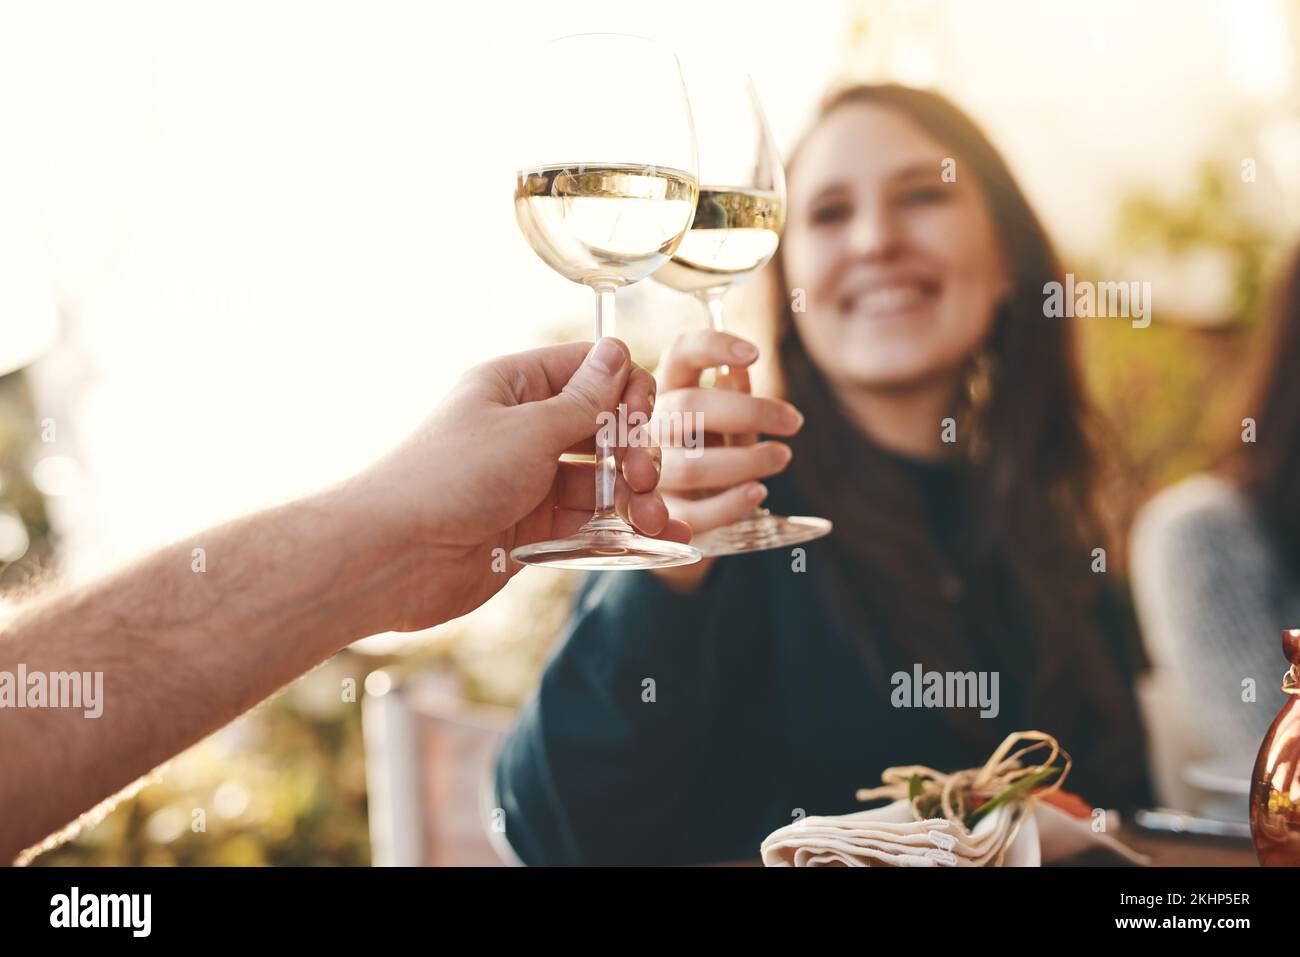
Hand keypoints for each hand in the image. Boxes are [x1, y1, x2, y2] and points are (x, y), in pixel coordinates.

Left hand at [340, 338, 689, 629]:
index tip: (638, 419)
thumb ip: (584, 400)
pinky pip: (586, 522)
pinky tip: (655, 538)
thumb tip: (617, 351)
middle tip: (641, 477)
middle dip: (633, 449)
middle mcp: (524, 429)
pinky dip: (619, 528)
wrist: (395, 555)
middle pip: (602, 427)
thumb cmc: (452, 477)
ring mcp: (529, 480)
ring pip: (600, 479)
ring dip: (635, 496)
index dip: (624, 390)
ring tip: (654, 520)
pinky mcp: (531, 528)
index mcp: (515, 387)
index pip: (589, 370)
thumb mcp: (529, 429)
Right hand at [650, 329, 803, 588]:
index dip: (713, 346)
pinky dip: (730, 503)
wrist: (683, 515)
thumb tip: (738, 370)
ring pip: (692, 465)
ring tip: (781, 456)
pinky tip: (757, 492)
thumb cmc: (708, 454)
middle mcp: (646, 428)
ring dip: (746, 461)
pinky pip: (694, 513)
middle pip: (687, 407)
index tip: (755, 354)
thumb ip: (732, 399)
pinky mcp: (657, 520)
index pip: (678, 355)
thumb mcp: (724, 423)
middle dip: (749, 412)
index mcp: (664, 392)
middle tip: (793, 422)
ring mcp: (645, 475)